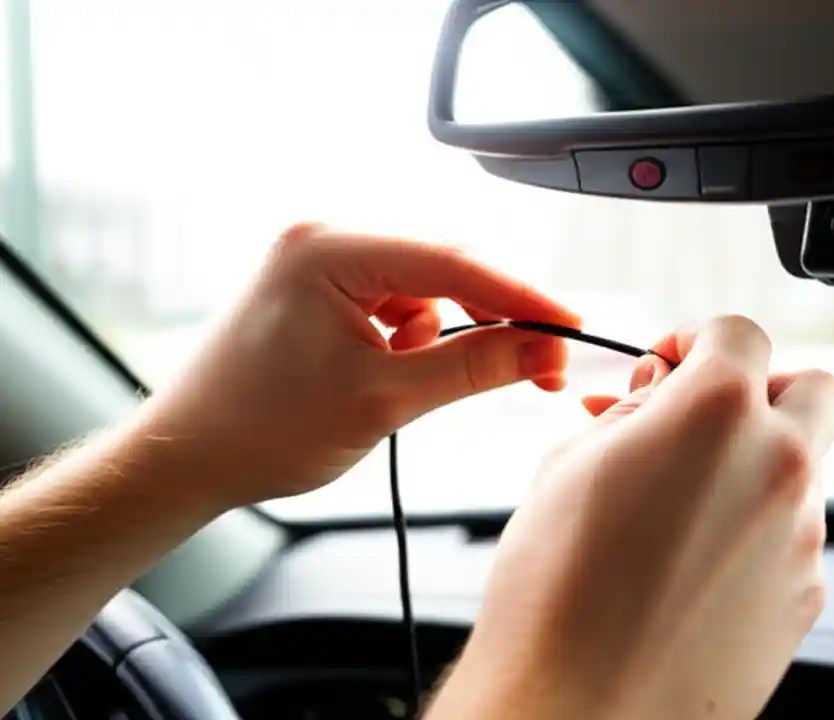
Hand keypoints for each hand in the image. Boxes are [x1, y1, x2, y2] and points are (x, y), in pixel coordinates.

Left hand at [133, 222, 578, 510]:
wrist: (187, 457)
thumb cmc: (260, 428)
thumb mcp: (384, 399)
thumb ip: (473, 366)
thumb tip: (542, 350)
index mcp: (330, 248)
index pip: (453, 261)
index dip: (521, 297)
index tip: (570, 326)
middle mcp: (323, 238)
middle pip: (444, 263)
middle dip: (491, 315)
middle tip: (538, 366)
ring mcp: (320, 261)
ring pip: (425, 284)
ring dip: (448, 330)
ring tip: (422, 385)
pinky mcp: (321, 288)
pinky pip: (396, 300)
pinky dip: (416, 336)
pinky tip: (396, 372)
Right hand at [432, 316, 833, 718]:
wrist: (575, 715)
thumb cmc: (555, 596)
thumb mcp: (570, 464)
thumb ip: (632, 408)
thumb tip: (658, 387)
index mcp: (717, 414)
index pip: (739, 333)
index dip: (696, 338)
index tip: (671, 361)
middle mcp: (779, 468)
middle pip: (815, 389)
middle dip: (763, 390)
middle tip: (704, 418)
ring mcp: (803, 538)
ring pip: (801, 470)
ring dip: (751, 469)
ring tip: (672, 512)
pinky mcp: (807, 598)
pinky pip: (792, 539)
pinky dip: (754, 534)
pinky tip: (689, 566)